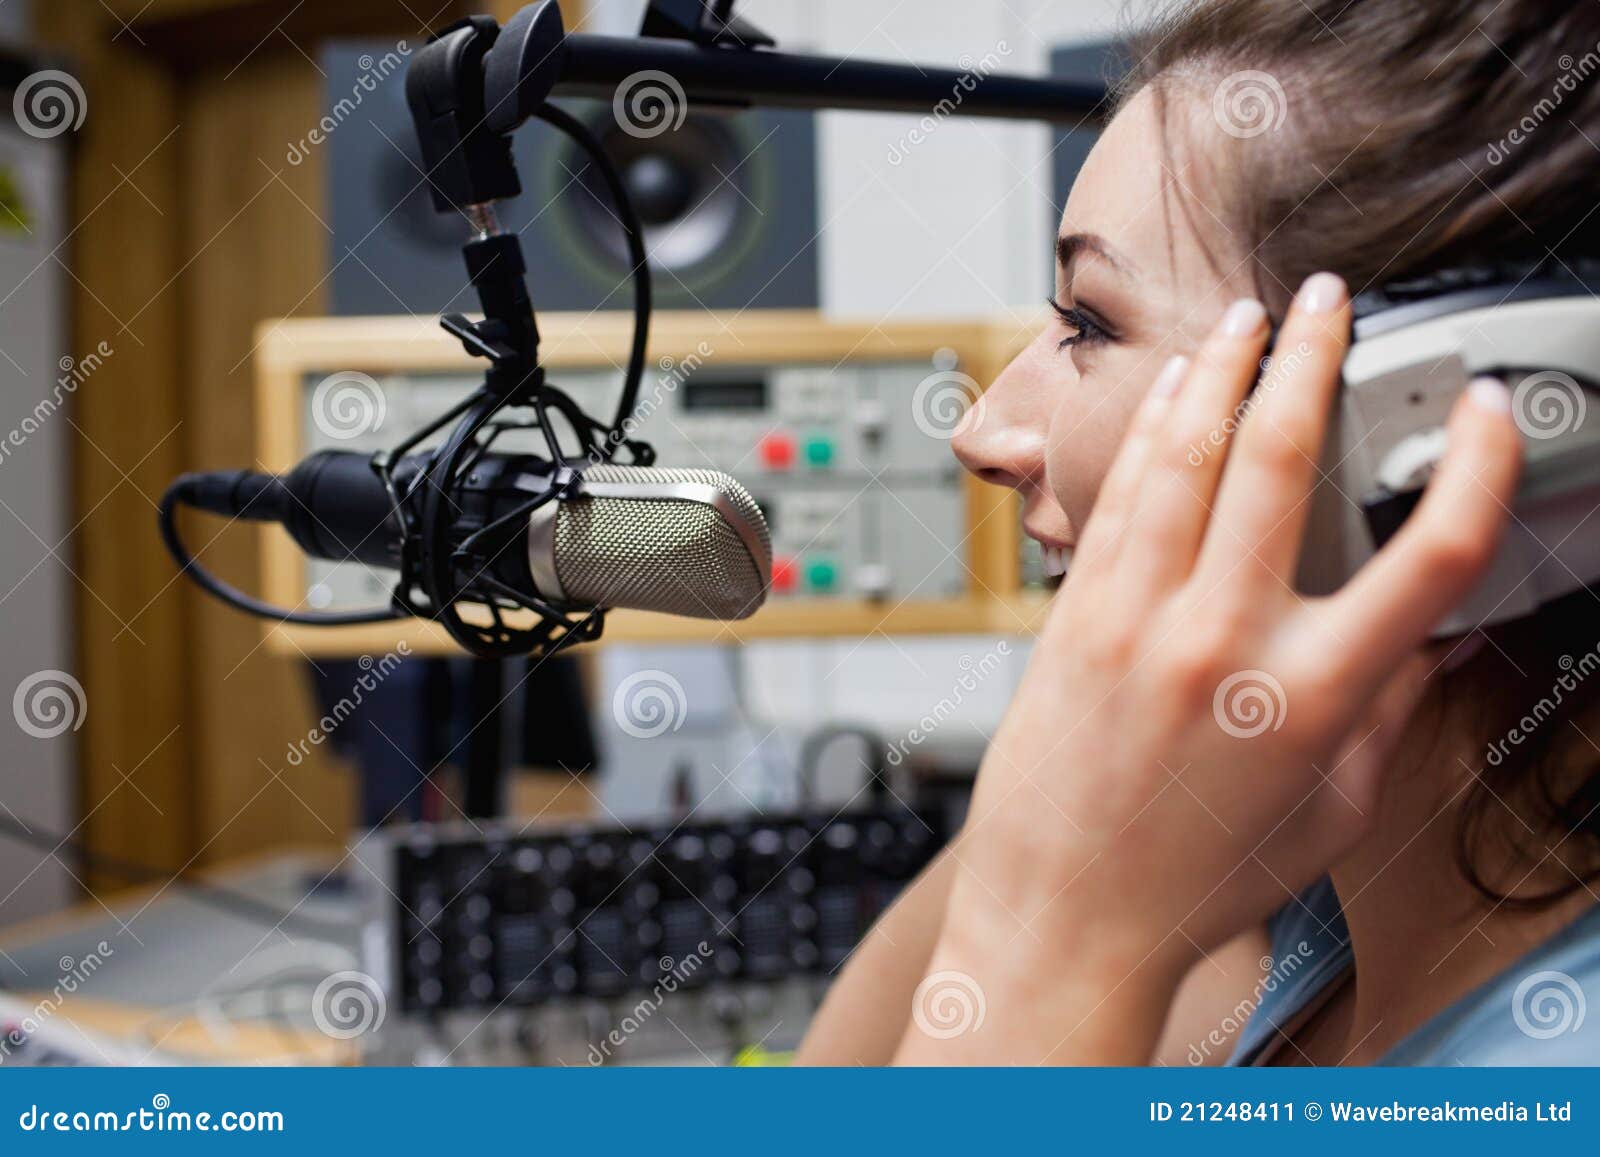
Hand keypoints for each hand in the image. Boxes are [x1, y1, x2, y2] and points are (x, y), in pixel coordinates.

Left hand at [946, 272, 1521, 989]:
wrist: (1067, 914)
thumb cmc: (1199, 877)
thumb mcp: (1331, 811)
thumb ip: (1388, 713)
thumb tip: (1433, 639)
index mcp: (1314, 698)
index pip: (1428, 559)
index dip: (1474, 468)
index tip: (1480, 412)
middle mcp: (1224, 643)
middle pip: (1285, 461)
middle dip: (1315, 359)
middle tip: (1330, 302)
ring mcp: (1139, 621)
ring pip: (1188, 457)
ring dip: (1222, 372)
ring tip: (1248, 318)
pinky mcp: (1076, 617)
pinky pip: (1120, 499)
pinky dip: (1152, 434)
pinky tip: (1171, 395)